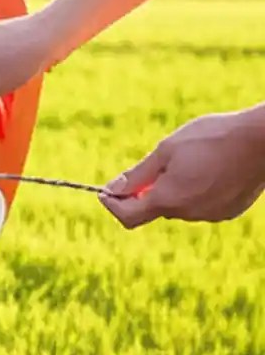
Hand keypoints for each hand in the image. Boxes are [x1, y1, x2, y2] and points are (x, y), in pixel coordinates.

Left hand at [99, 110, 264, 228]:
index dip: (112, 205)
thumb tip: (112, 190)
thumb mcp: (167, 150)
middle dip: (146, 192)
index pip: (128, 217)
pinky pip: (202, 205)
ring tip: (191, 161)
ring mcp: (210, 215)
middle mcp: (188, 214)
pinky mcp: (229, 211)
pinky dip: (197, 192)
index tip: (105, 192)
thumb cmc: (212, 138)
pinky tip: (210, 169)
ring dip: (174, 190)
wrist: (263, 140)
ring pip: (179, 206)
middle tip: (155, 166)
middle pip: (154, 209)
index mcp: (168, 200)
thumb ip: (138, 175)